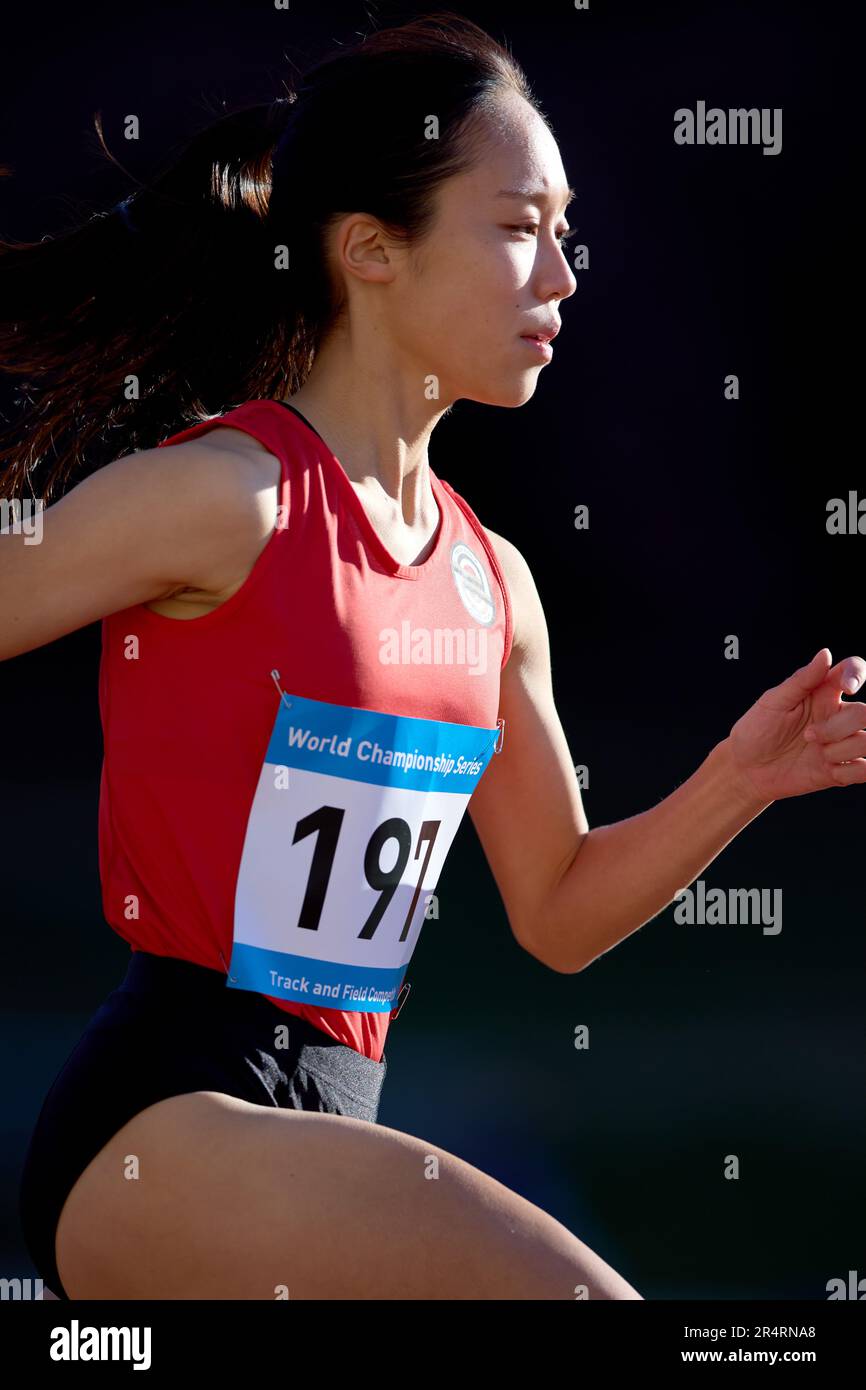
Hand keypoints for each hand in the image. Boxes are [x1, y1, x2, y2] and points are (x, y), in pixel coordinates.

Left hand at [727, 648, 865, 803]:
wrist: (746, 769)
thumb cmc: (757, 729)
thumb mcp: (774, 701)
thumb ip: (802, 679)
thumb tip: (826, 653)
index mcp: (823, 692)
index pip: (854, 670)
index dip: (857, 675)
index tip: (846, 688)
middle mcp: (838, 715)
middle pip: (865, 713)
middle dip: (839, 727)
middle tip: (808, 736)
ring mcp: (843, 743)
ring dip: (842, 750)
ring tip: (819, 756)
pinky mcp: (843, 770)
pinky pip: (865, 770)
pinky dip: (848, 772)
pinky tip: (828, 771)